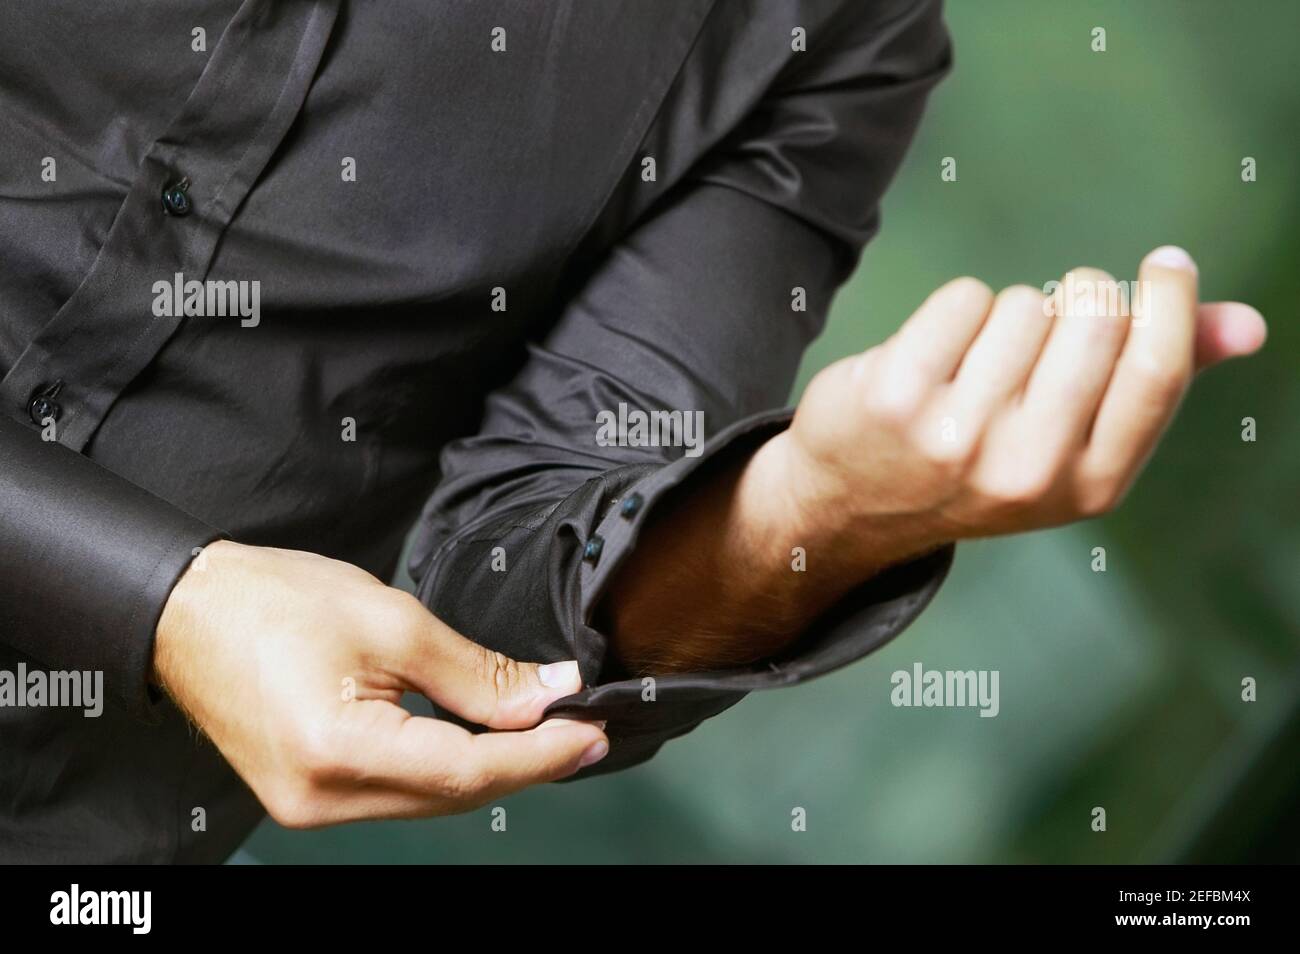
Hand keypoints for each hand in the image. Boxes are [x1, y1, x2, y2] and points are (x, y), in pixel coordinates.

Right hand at [153, 540, 607, 827]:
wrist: (188, 612)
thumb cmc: (271, 602)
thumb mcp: (392, 621)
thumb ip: (476, 672)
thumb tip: (546, 693)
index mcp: (338, 752)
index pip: (468, 769)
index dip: (540, 753)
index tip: (590, 729)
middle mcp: (322, 798)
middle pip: (454, 794)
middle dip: (525, 762)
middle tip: (581, 729)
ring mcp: (310, 806)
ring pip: (430, 799)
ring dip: (490, 766)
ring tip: (545, 732)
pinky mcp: (309, 797)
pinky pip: (399, 792)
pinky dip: (446, 767)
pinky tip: (481, 741)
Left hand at [779, 246, 1265, 558]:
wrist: (852, 501)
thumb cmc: (982, 458)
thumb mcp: (1072, 449)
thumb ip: (1153, 381)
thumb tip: (1248, 326)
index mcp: (1090, 486)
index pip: (1156, 371)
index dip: (1169, 302)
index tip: (1164, 265)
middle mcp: (1027, 469)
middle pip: (1094, 317)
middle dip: (1079, 298)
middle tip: (1048, 326)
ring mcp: (957, 435)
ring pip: (1025, 302)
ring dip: (1008, 314)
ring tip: (977, 365)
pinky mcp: (898, 396)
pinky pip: (964, 298)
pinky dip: (957, 310)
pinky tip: (934, 358)